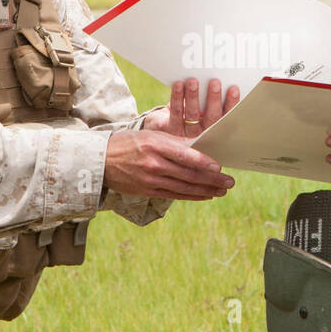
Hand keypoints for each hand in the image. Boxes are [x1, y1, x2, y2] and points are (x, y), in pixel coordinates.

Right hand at [105, 130, 234, 200]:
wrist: (100, 161)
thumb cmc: (128, 143)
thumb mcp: (150, 136)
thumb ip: (174, 142)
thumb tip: (201, 146)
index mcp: (155, 145)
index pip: (184, 155)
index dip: (203, 162)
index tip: (220, 167)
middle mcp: (154, 164)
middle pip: (188, 174)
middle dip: (212, 180)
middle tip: (230, 182)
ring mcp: (150, 180)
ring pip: (184, 187)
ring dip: (206, 190)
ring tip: (222, 191)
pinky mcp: (148, 191)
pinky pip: (175, 195)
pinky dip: (192, 196)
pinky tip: (205, 195)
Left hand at [144, 78, 239, 139]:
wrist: (165, 128)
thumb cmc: (190, 112)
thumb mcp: (202, 108)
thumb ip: (210, 98)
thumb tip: (219, 77)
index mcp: (215, 127)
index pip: (227, 115)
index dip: (232, 103)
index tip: (234, 88)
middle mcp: (204, 133)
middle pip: (211, 117)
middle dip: (214, 98)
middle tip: (215, 82)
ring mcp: (187, 133)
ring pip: (192, 114)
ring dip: (193, 96)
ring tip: (193, 81)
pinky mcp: (172, 129)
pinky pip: (176, 112)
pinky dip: (177, 97)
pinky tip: (179, 85)